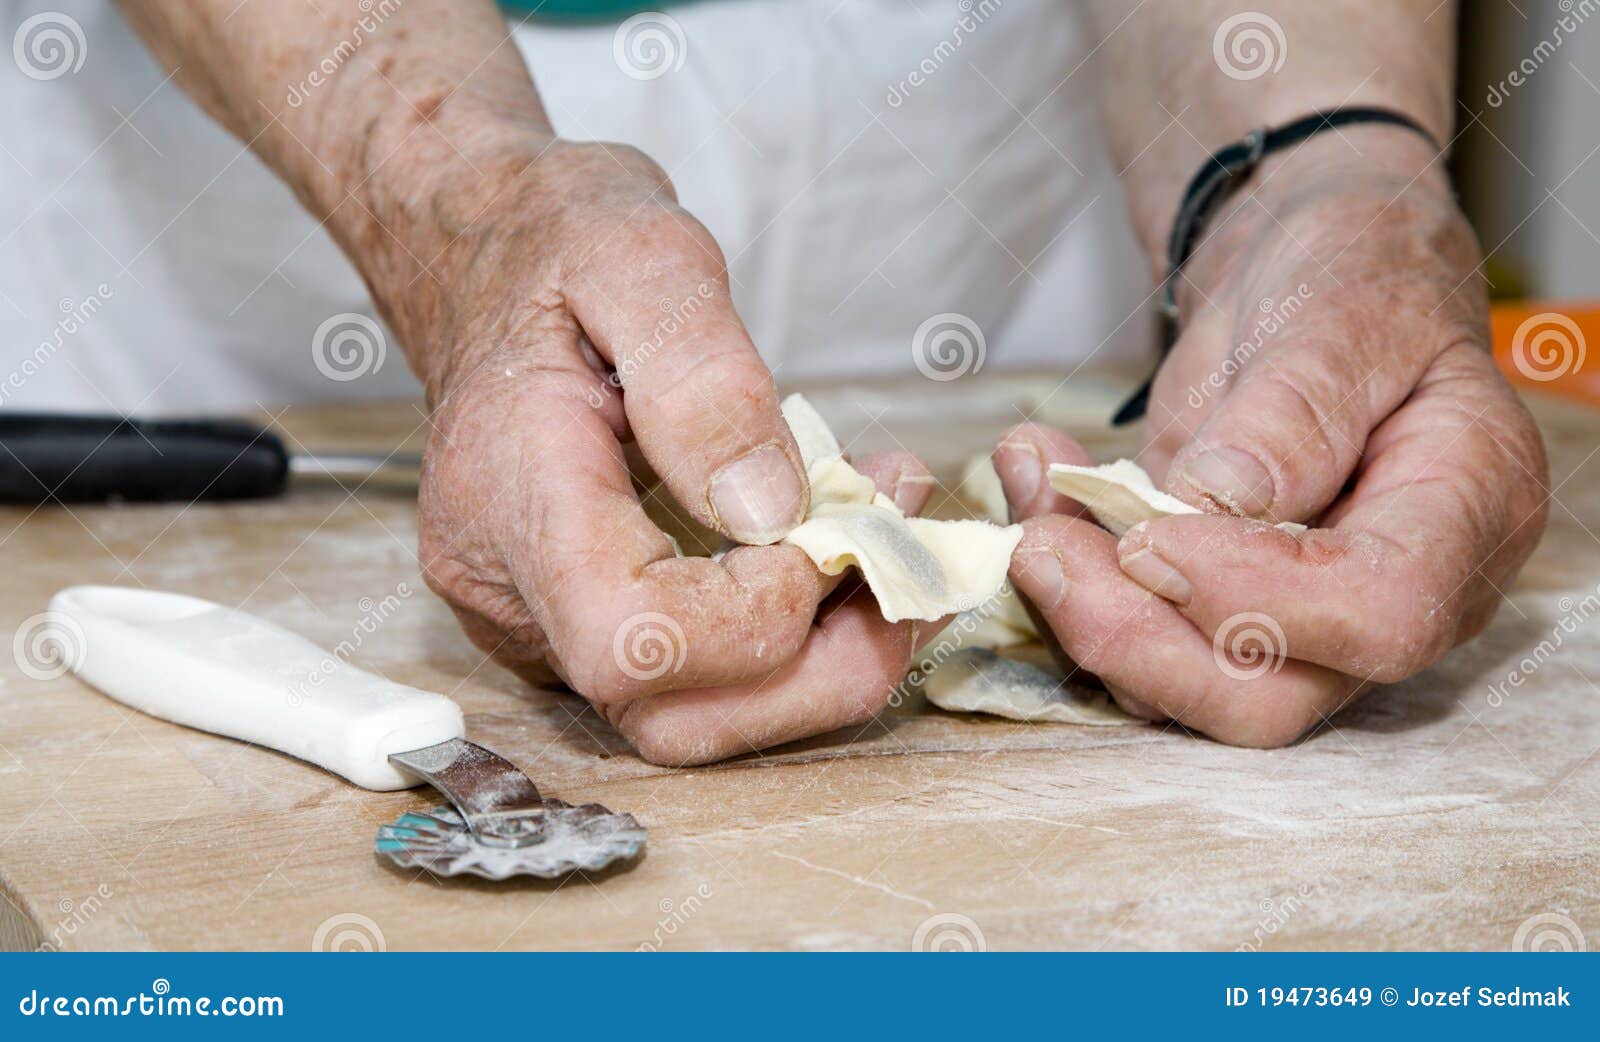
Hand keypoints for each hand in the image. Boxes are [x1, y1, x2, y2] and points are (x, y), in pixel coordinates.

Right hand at [401, 140, 937, 763]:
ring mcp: (533, 617)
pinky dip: (786, 641)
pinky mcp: (573, 621)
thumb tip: (773, 514)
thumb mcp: (641, 255)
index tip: (836, 527)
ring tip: (893, 552)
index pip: (634, 639)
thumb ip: (703, 381)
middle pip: (666, 718)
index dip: (760, 617)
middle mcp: (506, 586)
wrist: (485, 251)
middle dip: (820, 673)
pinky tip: (841, 556)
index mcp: (508, 494)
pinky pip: (688, 678)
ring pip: (685, 721)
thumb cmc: (555, 240)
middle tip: (913, 570)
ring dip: (819, 665)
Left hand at [994, 130, 1548, 746]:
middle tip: (1042, 547)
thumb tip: (1217, 506)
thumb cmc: (1355, 273)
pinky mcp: (1213, 607)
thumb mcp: (1340, 313)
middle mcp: (1394, 596)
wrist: (1307, 271)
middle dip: (1138, 639)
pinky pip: (1135, 632)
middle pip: (1271, 697)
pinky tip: (1031, 478)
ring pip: (1182, 683)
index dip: (1258, 598)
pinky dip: (1066, 574)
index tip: (1152, 533)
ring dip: (1080, 605)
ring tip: (1027, 482)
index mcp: (1465, 512)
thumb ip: (1293, 411)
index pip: (1383, 614)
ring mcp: (1300, 617)